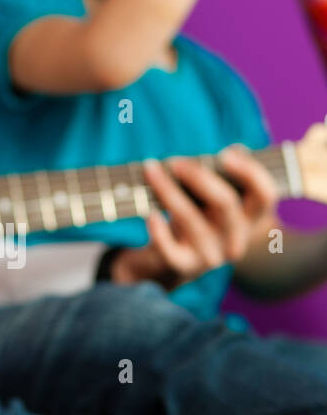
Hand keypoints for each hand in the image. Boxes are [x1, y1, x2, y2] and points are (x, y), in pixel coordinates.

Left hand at [110, 145, 278, 287]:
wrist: (171, 262)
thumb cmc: (196, 219)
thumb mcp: (212, 200)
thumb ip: (223, 176)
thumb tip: (236, 149)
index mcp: (250, 219)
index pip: (264, 195)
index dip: (251, 173)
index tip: (226, 154)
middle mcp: (236, 238)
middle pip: (225, 204)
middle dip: (199, 177)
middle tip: (175, 162)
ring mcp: (211, 255)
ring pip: (192, 220)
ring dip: (168, 192)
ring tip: (150, 170)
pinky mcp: (184, 265)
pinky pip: (171, 250)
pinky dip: (160, 232)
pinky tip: (151, 215)